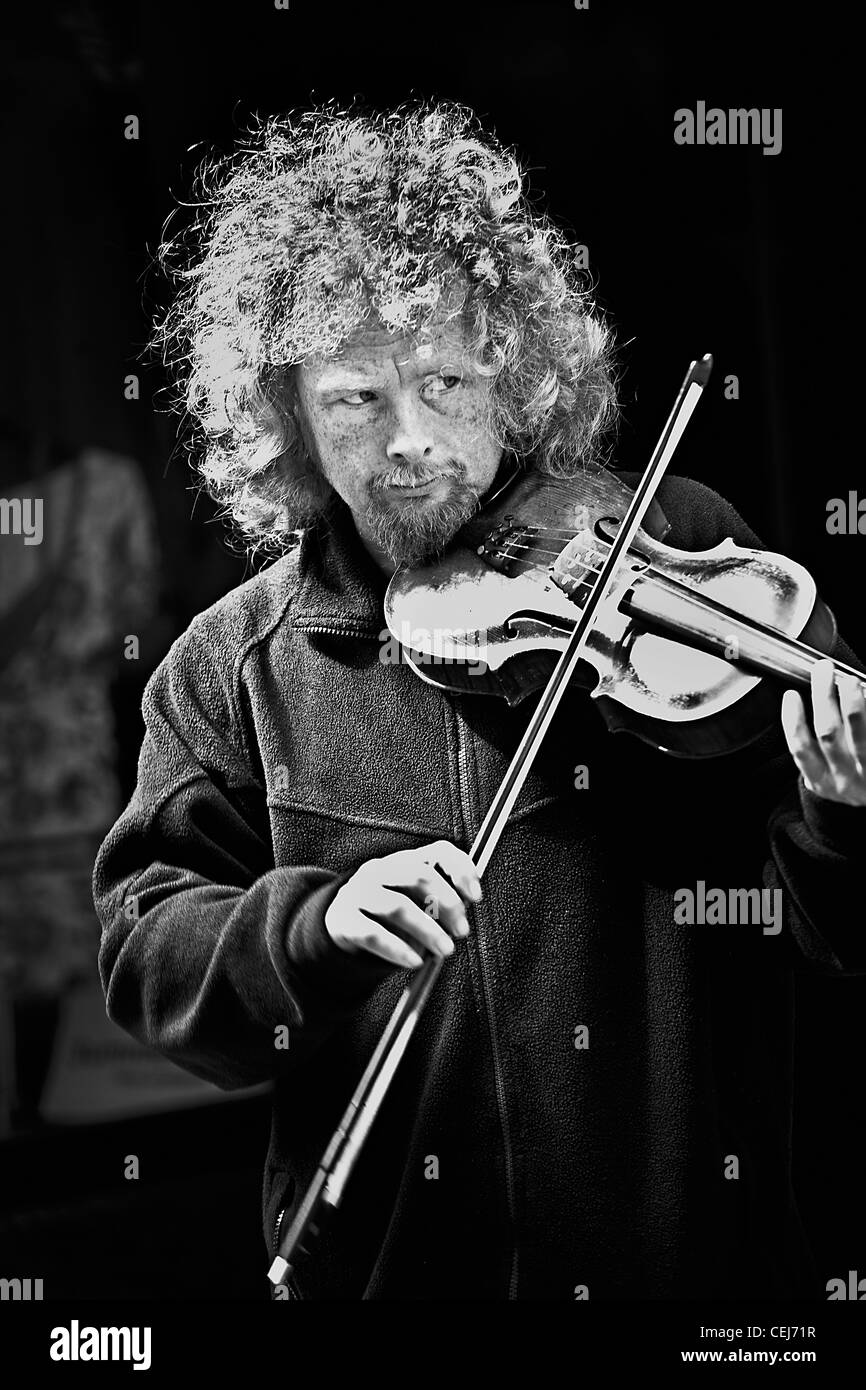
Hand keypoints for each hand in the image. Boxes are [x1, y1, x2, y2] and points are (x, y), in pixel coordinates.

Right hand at [325, 840, 481, 968]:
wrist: (340, 924)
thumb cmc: (386, 914)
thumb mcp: (414, 902)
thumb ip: (439, 904)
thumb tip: (463, 918)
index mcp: (403, 861)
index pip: (438, 852)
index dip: (460, 871)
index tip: (475, 897)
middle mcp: (380, 870)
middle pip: (418, 876)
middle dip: (447, 905)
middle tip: (462, 931)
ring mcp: (359, 893)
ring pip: (397, 906)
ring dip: (427, 930)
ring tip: (444, 950)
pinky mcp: (345, 920)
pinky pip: (373, 934)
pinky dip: (397, 949)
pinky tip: (413, 961)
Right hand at [781, 659, 865, 805]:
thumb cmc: (850, 784)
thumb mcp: (824, 777)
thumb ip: (813, 750)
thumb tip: (805, 701)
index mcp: (822, 781)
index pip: (801, 749)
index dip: (792, 720)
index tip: (791, 695)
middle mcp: (845, 779)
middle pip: (828, 733)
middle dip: (823, 696)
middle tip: (823, 670)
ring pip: (858, 732)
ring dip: (852, 700)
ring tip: (849, 679)